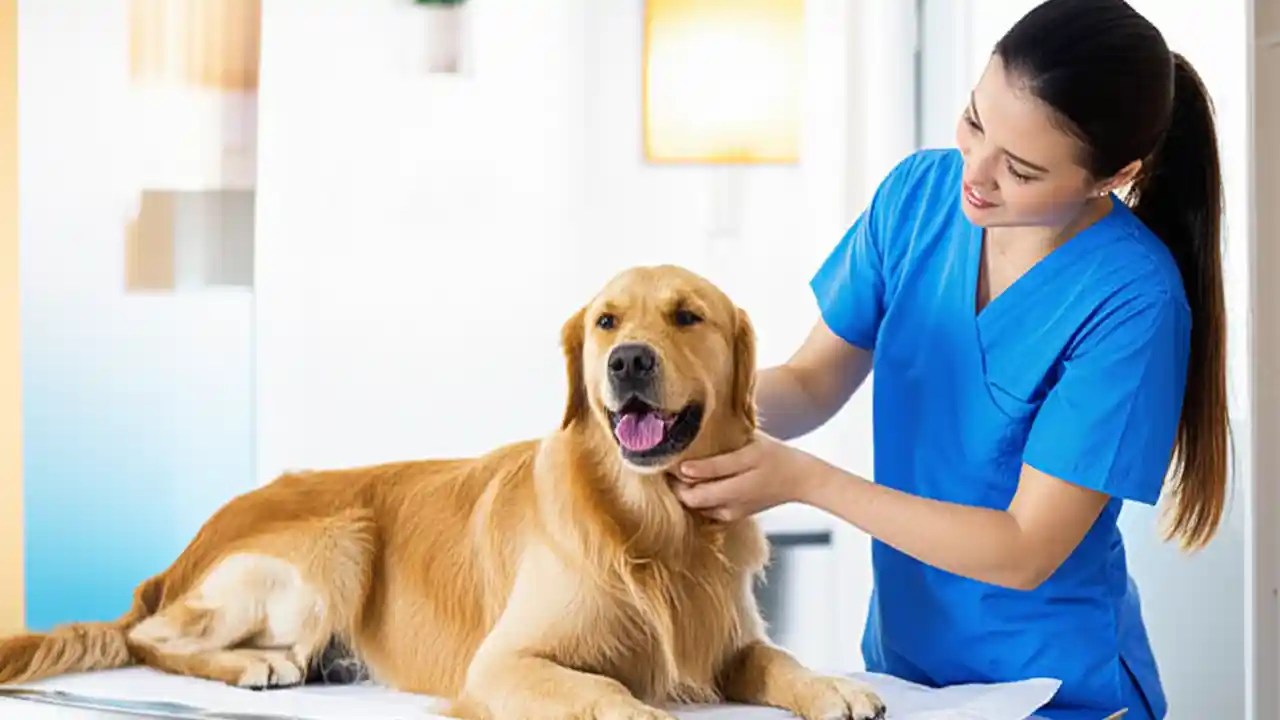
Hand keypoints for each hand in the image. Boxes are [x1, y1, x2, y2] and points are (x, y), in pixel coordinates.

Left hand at [671, 431, 822, 521]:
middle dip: (677, 484)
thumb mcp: (749, 453)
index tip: (667, 459)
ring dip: (689, 490)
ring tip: (686, 467)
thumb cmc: (777, 458)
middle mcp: (728, 508)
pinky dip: (702, 495)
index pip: (688, 494)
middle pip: (689, 502)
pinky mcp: (736, 513)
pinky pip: (709, 507)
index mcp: (731, 492)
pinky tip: (703, 478)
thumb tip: (684, 469)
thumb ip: (717, 463)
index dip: (673, 479)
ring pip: (698, 506)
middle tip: (673, 461)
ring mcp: (732, 513)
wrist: (803, 479)